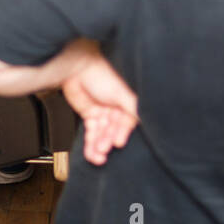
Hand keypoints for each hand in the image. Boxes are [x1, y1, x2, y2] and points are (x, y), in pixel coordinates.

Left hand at [61, 46, 137, 165]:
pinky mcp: (90, 115)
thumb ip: (135, 108)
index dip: (123, 132)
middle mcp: (117, 107)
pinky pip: (92, 133)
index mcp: (128, 100)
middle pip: (115, 129)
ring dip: (100, 146)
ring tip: (98, 156)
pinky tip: (92, 154)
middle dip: (109, 140)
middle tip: (104, 148)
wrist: (76, 66)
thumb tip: (147, 120)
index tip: (118, 142)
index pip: (129, 121)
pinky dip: (91, 144)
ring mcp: (104, 112)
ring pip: (103, 134)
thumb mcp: (121, 92)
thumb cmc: (100, 72)